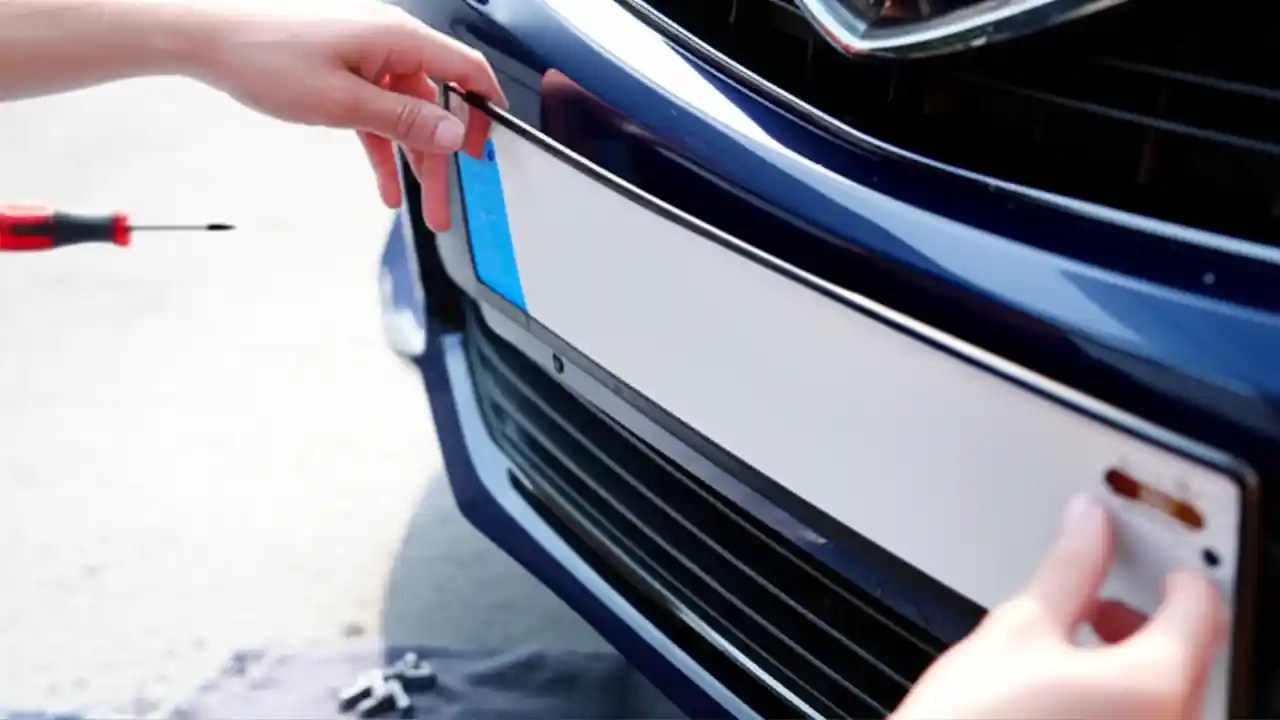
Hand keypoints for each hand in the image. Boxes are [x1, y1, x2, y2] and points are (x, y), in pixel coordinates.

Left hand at [194, 0, 506, 230]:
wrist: (205, 35)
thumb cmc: (263, 54)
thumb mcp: (341, 101)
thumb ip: (403, 120)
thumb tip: (452, 134)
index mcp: (397, 37)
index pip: (466, 72)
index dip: (484, 112)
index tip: (490, 151)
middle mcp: (388, 42)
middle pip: (435, 105)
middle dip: (442, 159)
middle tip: (446, 205)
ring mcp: (366, 57)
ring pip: (406, 116)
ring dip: (413, 162)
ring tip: (420, 208)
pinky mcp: (344, 70)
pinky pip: (376, 115)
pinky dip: (383, 149)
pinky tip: (386, 187)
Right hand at [892, 494, 1227, 719]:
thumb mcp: (1018, 629)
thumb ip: (1067, 568)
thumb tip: (1086, 522)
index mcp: (1154, 682)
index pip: (1199, 605)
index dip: (1174, 567)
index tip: (1149, 553)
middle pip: (1193, 649)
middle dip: (1150, 614)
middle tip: (1104, 595)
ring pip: (1172, 687)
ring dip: (1138, 652)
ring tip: (1082, 638)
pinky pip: (1149, 714)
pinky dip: (1127, 690)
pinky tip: (1079, 681)